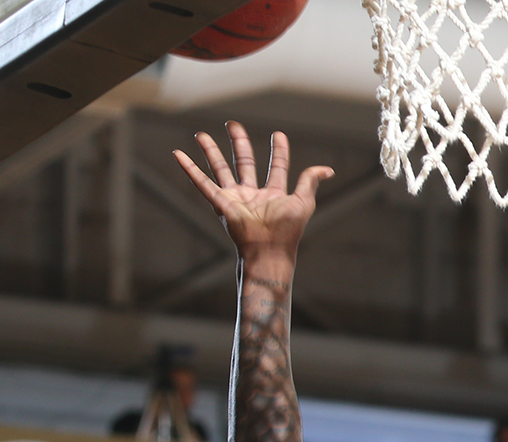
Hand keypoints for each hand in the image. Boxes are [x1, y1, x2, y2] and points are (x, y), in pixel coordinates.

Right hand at [173, 122, 332, 260]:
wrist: (268, 250)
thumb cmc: (288, 231)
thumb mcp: (304, 202)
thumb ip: (310, 182)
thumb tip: (328, 169)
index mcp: (274, 194)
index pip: (277, 167)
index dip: (279, 151)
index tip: (279, 135)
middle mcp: (253, 195)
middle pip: (244, 162)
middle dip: (239, 143)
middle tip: (233, 124)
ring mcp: (235, 199)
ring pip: (220, 169)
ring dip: (210, 152)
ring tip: (201, 134)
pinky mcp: (220, 203)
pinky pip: (201, 183)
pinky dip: (189, 169)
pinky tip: (178, 155)